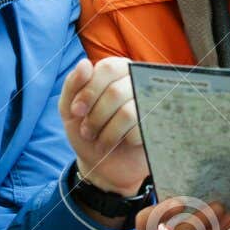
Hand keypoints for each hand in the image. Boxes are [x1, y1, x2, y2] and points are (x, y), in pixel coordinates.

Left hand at [61, 57, 149, 196]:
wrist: (102, 165)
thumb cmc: (87, 131)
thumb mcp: (70, 108)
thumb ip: (73, 84)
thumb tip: (85, 63)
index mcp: (118, 71)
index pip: (108, 68)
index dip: (89, 91)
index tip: (76, 112)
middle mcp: (138, 82)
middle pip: (116, 92)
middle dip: (95, 117)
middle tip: (87, 131)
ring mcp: (152, 103)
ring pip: (127, 112)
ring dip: (107, 132)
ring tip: (101, 141)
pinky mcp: (159, 124)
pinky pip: (140, 130)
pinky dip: (123, 140)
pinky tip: (122, 143)